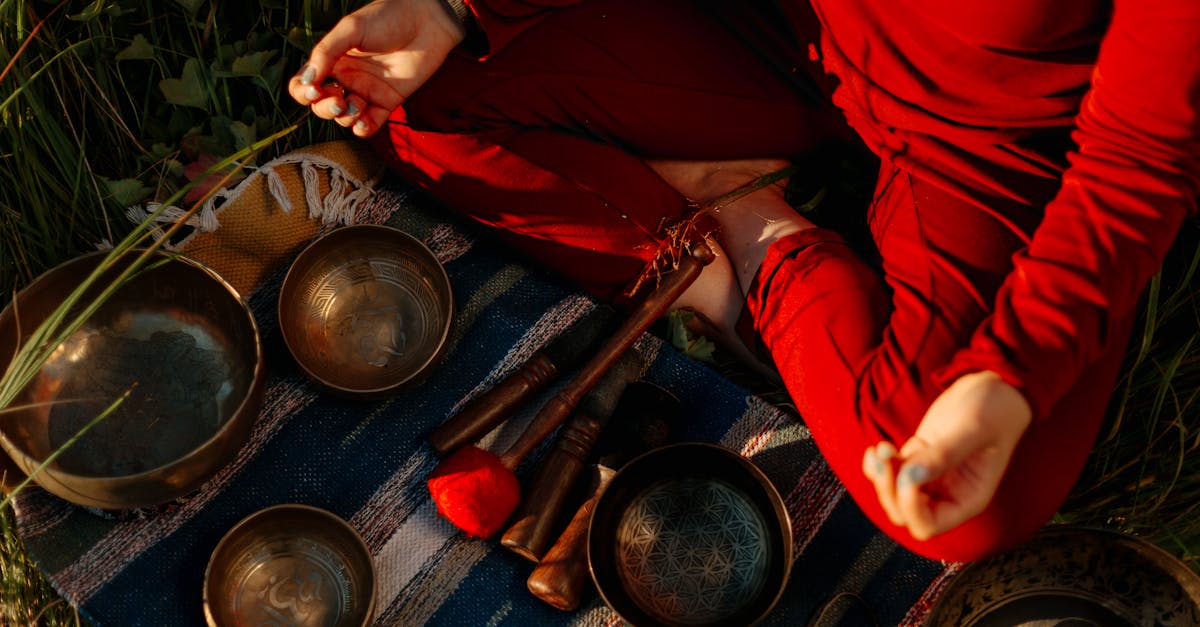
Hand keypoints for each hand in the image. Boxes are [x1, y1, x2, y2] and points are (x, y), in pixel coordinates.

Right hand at [286, 0, 465, 136]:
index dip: (303, 92)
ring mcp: (367, 91)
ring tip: (355, 106)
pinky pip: (370, 124)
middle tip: (338, 100)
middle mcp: (346, 78)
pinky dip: (363, 129)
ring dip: (344, 118)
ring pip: (344, 117)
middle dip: (324, 108)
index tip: (314, 89)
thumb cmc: (387, 17)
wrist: (426, 21)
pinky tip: (363, 123)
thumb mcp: (351, 29)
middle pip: (322, 105)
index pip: (305, 84)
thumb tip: (307, 79)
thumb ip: (326, 52)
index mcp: (332, 60)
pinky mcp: (388, 102)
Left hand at [862, 370, 1031, 540]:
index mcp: (967, 500)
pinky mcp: (918, 461)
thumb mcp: (972, 430)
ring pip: (893, 496)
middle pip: (904, 515)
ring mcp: (931, 479)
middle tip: (886, 458)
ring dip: (881, 476)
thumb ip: (943, 456)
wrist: (992, 387)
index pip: (927, 525)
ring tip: (883, 447)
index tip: (908, 473)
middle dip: (888, 490)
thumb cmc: (994, 410)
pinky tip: (878, 447)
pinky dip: (878, 466)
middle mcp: (948, 495)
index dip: (909, 507)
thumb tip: (911, 478)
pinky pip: (890, 476)